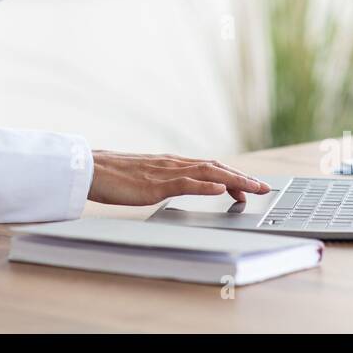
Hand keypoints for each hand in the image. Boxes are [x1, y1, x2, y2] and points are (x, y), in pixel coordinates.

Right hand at [86, 150, 271, 205]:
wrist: (89, 169)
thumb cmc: (111, 176)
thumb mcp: (142, 178)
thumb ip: (160, 181)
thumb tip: (173, 187)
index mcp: (169, 163)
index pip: (208, 166)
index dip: (231, 174)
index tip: (247, 185)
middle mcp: (172, 163)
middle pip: (215, 166)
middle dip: (241, 177)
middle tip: (262, 187)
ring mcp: (165, 172)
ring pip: (207, 172)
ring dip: (233, 179)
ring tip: (253, 188)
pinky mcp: (155, 184)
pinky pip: (185, 183)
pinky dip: (206, 185)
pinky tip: (221, 188)